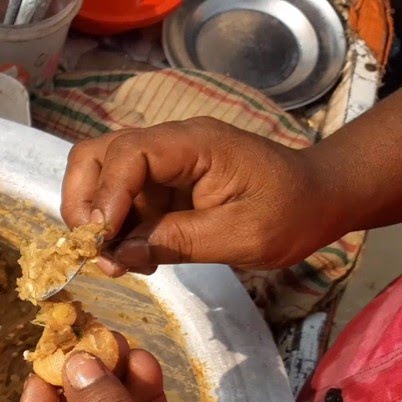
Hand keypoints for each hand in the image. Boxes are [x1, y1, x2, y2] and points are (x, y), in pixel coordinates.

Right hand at [61, 118, 344, 276]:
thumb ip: (177, 241)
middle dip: (83, 203)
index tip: (103, 240)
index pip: (127, 154)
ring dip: (94, 217)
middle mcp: (169, 143)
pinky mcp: (160, 183)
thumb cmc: (290, 213)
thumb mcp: (240, 236)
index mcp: (194, 144)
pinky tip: (134, 256)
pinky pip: (119, 198)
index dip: (105, 196)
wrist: (318, 200)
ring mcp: (161, 161)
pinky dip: (113, 227)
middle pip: (95, 156)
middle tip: (95, 248)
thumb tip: (118, 255)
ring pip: (98, 175)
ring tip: (115, 258)